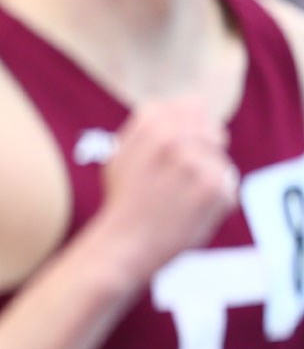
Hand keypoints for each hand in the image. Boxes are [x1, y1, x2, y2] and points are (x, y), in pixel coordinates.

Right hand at [93, 96, 237, 281]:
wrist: (124, 243)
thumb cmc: (122, 200)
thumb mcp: (120, 152)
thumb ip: (147, 124)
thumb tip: (178, 105)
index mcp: (152, 125)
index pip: (194, 105)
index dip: (191, 125)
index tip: (180, 148)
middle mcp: (176, 140)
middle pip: (214, 131)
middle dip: (203, 151)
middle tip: (181, 178)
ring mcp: (198, 164)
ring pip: (220, 160)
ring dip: (208, 178)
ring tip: (179, 198)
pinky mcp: (216, 190)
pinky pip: (228, 185)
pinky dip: (214, 200)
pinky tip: (189, 210)